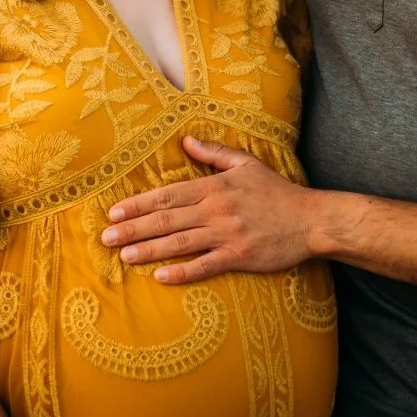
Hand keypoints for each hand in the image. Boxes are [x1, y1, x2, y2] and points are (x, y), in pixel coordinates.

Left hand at [101, 135, 313, 283]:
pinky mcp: (238, 258)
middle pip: (166, 220)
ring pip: (179, 243)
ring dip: (149, 250)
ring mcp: (226, 235)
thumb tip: (186, 140)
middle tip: (106, 238)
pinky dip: (182, 272)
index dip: (139, 204)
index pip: (168, 195)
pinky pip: (204, 266)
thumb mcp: (246, 164)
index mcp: (214, 187)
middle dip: (133, 229)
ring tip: (124, 256)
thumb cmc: (277, 192)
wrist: (310, 220)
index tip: (115, 212)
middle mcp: (215, 210)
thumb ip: (214, 152)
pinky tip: (161, 277)